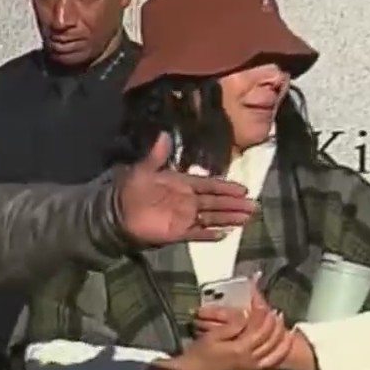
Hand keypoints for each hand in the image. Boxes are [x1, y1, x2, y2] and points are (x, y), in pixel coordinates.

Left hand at [115, 134, 256, 244]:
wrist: (116, 212)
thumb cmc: (130, 189)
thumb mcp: (144, 169)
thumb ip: (157, 155)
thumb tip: (164, 134)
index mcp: (182, 184)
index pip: (209, 186)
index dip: (226, 187)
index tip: (243, 189)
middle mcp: (187, 201)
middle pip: (215, 203)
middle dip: (234, 204)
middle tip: (253, 205)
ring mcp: (183, 217)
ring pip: (211, 218)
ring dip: (228, 218)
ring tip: (246, 218)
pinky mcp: (176, 232)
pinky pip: (196, 234)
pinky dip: (209, 235)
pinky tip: (225, 234)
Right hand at [179, 290, 293, 369]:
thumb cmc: (197, 355)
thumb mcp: (211, 337)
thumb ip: (232, 326)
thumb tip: (246, 316)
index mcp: (241, 349)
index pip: (260, 328)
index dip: (263, 313)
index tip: (262, 302)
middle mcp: (251, 360)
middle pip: (272, 339)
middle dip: (275, 323)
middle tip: (276, 312)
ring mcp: (253, 368)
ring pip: (277, 352)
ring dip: (282, 338)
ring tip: (282, 326)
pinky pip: (272, 364)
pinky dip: (280, 353)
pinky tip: (281, 346)